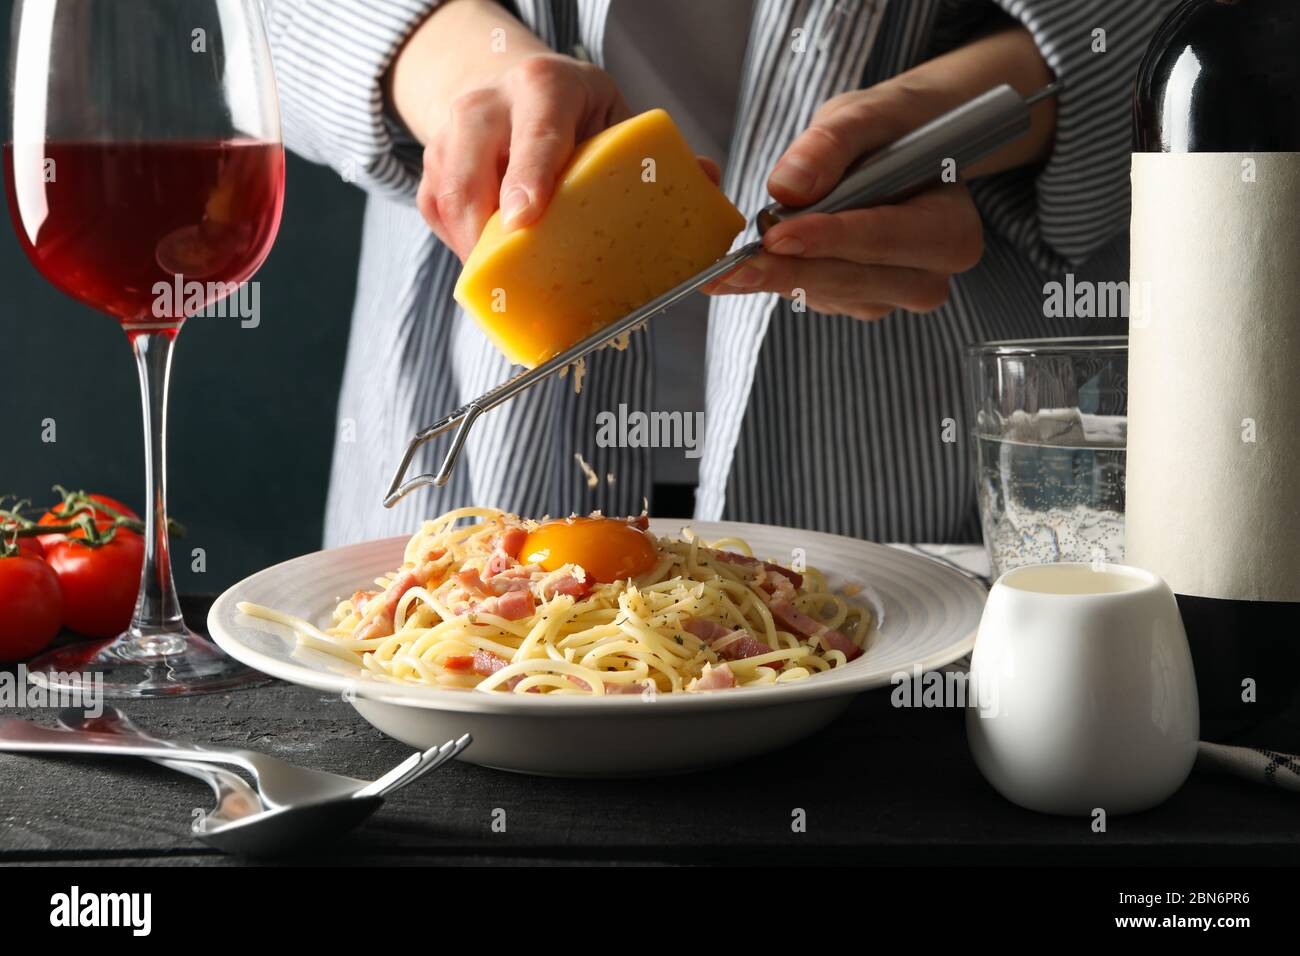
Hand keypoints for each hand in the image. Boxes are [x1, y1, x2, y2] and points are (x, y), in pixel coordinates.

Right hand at [417, 52, 629, 259]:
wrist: (524, 86)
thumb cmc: (581, 114)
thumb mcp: (611, 121)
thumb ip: (618, 162)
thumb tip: (638, 227)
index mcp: (545, 86)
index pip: (535, 135)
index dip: (527, 179)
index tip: (522, 220)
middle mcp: (489, 104)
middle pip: (470, 173)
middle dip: (483, 230)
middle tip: (508, 279)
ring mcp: (452, 130)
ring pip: (446, 195)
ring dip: (471, 246)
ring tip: (502, 280)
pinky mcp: (434, 159)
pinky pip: (434, 208)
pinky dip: (458, 240)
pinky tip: (487, 256)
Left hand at [704, 88, 982, 319]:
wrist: (898, 149)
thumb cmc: (890, 129)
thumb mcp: (865, 115)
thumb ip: (832, 144)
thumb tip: (789, 186)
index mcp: (950, 229)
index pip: (886, 239)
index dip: (830, 239)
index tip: (778, 236)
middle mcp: (929, 274)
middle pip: (855, 281)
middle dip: (792, 271)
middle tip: (734, 266)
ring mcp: (892, 294)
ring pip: (831, 296)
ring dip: (778, 280)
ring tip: (727, 269)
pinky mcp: (858, 301)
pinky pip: (816, 297)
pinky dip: (777, 281)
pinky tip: (745, 269)